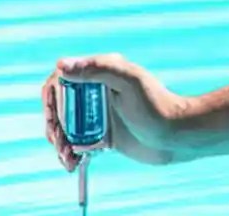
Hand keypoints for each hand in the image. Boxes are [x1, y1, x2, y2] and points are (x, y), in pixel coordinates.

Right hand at [41, 53, 195, 170]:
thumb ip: (98, 69)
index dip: (51, 98)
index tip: (52, 116)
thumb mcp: (129, 81)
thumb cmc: (157, 105)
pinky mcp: (103, 135)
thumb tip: (62, 65)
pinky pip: (77, 142)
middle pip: (60, 106)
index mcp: (101, 73)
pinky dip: (70, 153)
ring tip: (67, 156)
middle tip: (59, 141)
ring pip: (66, 127)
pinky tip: (73, 163)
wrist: (176, 137)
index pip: (62, 80)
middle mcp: (97, 91)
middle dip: (54, 125)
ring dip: (60, 142)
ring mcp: (99, 114)